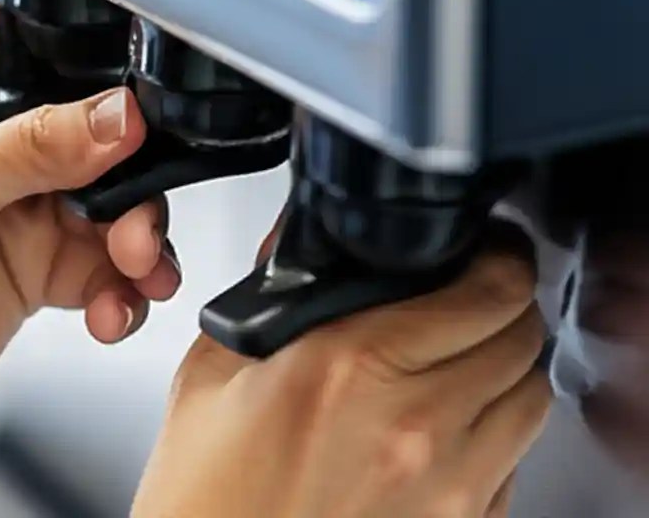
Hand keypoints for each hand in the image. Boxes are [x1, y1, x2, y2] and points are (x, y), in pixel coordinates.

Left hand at [0, 3, 180, 434]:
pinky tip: (111, 310)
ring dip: (136, 236)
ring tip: (136, 267)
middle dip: (130, 170)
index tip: (133, 80)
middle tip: (136, 209)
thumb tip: (121, 112)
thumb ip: (38, 145)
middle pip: (91, 129)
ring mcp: (11, 211)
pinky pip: (99, 271)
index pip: (25, 37)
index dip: (81, 50)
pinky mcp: (29, 273)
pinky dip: (119, 290)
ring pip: (108, 204)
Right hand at [134, 225, 551, 517]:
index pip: (487, 289)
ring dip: (507, 366)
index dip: (497, 256)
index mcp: (348, 365)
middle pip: (523, 336)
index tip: (483, 249)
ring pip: (533, 397)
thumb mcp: (211, 374)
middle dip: (503, 304)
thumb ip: (265, 298)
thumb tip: (300, 244)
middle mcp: (413, 423)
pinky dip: (495, 430)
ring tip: (465, 359)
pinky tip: (448, 424)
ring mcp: (447, 484)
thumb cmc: (205, 496)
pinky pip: (516, 461)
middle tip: (472, 295)